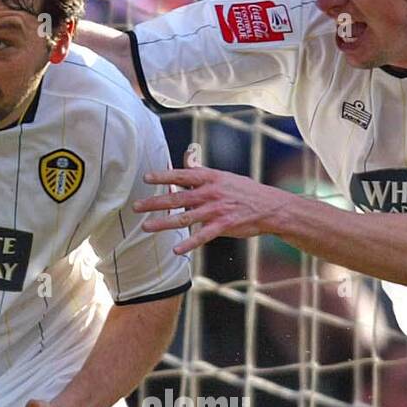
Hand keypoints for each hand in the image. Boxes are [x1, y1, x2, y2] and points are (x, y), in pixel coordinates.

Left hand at [133, 166, 290, 252]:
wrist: (270, 207)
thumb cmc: (245, 191)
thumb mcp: (224, 176)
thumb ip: (202, 171)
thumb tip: (187, 157)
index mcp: (211, 178)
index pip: (183, 175)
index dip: (164, 176)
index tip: (146, 178)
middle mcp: (211, 192)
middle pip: (178, 197)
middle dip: (155, 202)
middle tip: (136, 207)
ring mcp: (217, 210)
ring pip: (185, 217)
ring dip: (164, 223)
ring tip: (146, 227)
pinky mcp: (224, 226)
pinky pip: (202, 236)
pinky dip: (189, 243)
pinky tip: (176, 250)